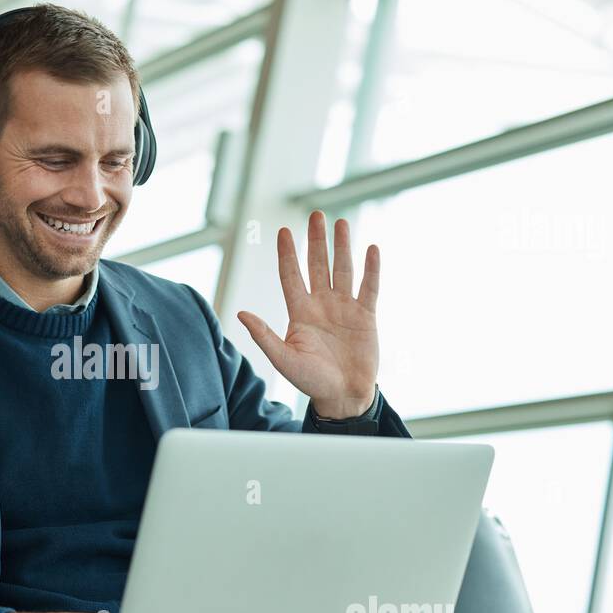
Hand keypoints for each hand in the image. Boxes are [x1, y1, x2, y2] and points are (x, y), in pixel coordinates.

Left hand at [237, 211, 379, 419]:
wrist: (343, 396)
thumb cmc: (311, 381)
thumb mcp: (284, 358)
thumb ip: (264, 335)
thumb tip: (241, 313)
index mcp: (300, 313)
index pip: (291, 277)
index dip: (287, 255)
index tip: (283, 231)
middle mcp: (321, 305)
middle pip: (317, 266)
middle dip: (316, 241)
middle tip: (315, 215)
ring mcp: (344, 309)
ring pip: (343, 270)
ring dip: (342, 247)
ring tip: (342, 223)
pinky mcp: (366, 316)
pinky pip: (369, 288)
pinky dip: (371, 269)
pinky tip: (371, 249)